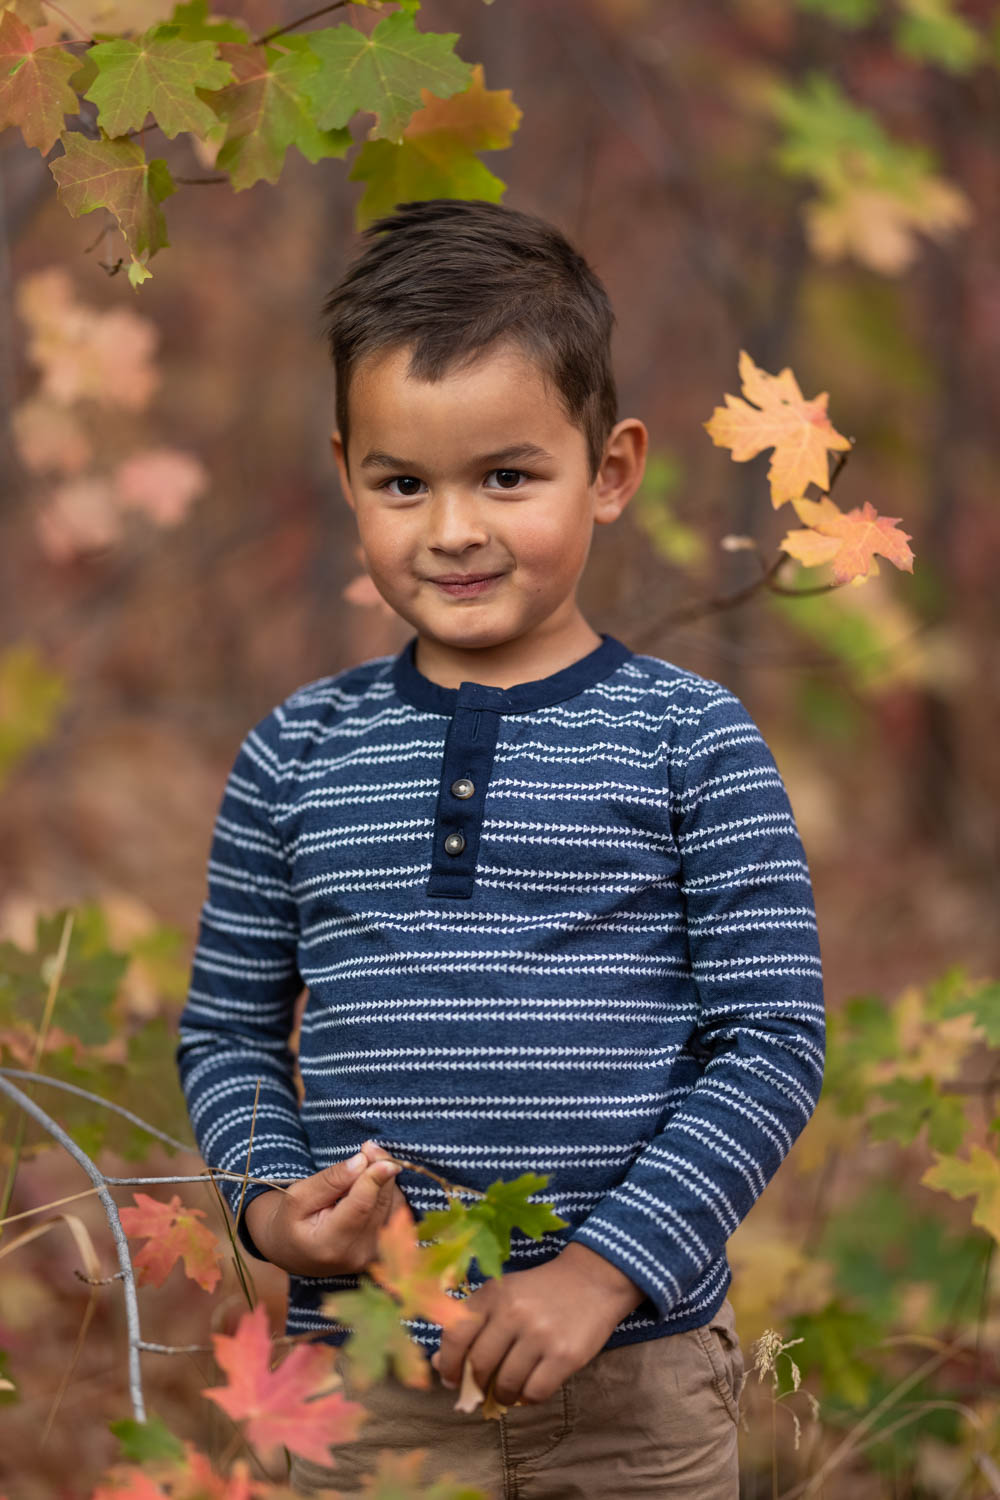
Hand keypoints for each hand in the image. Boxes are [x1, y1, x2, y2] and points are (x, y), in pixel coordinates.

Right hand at [243, 1140, 408, 1277]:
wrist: (295, 1253)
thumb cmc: (291, 1222)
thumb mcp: (298, 1197)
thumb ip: (330, 1181)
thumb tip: (361, 1161)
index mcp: (330, 1245)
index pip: (361, 1206)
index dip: (373, 1176)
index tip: (374, 1150)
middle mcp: (357, 1255)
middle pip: (380, 1203)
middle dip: (379, 1170)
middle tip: (369, 1148)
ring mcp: (373, 1256)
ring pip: (392, 1206)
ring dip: (384, 1180)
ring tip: (364, 1167)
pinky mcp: (383, 1250)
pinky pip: (397, 1212)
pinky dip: (387, 1192)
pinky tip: (371, 1185)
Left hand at [429, 1242, 644, 1405]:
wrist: (592, 1280)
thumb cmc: (540, 1292)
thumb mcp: (504, 1296)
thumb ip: (473, 1325)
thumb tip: (440, 1363)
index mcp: (493, 1294)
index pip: (455, 1336)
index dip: (448, 1364)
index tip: (452, 1380)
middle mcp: (513, 1313)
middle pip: (480, 1365)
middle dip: (477, 1384)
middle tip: (483, 1389)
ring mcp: (540, 1335)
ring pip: (506, 1384)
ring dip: (503, 1395)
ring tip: (508, 1389)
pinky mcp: (564, 1356)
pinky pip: (534, 1393)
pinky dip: (527, 1398)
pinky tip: (530, 1387)